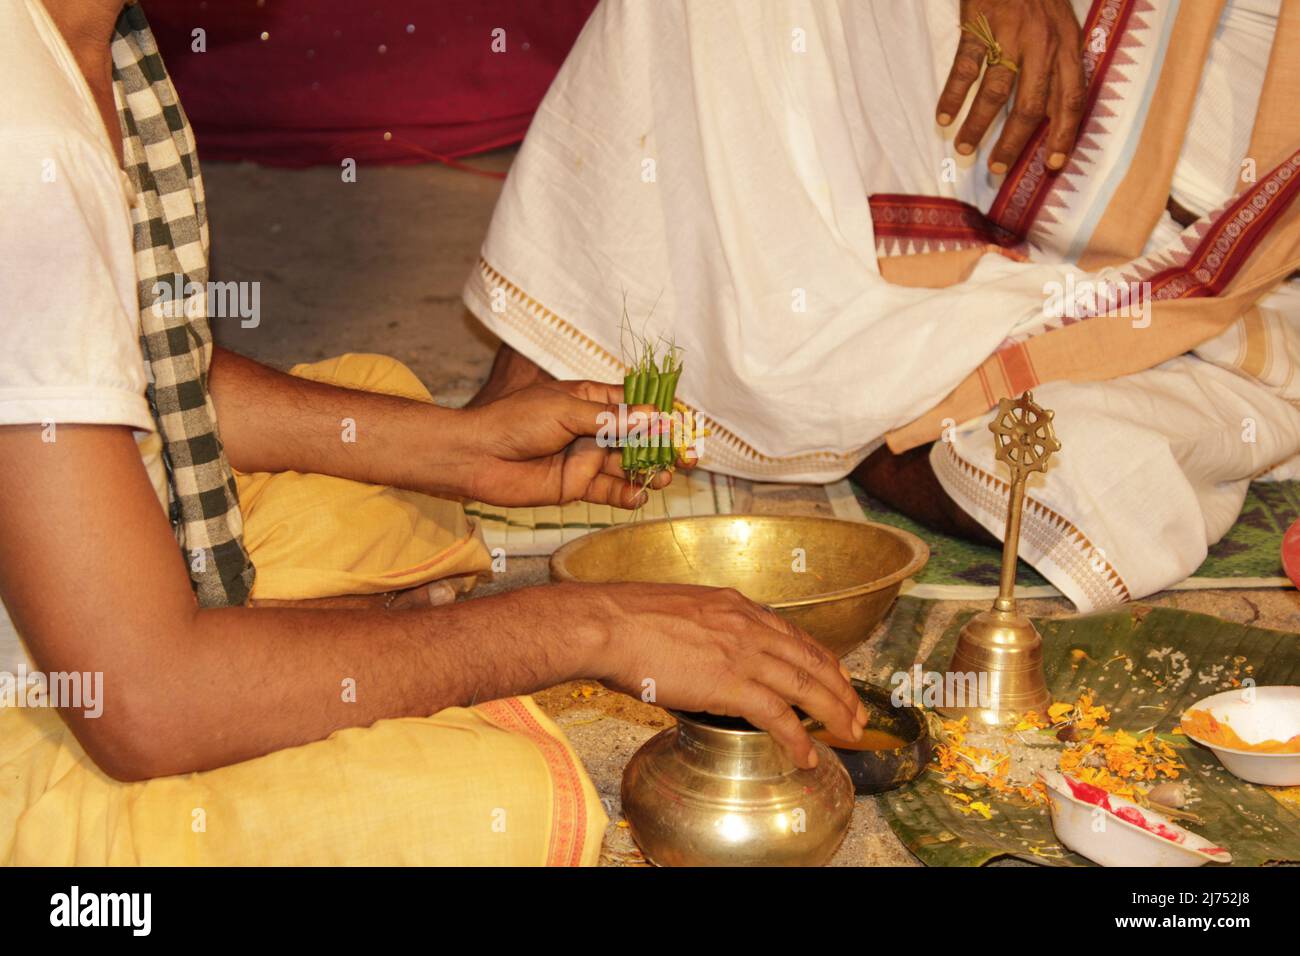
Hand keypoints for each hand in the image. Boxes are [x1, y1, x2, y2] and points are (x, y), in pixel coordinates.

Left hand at [455, 380, 675, 507]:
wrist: (478, 456)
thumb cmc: (515, 421)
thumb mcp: (565, 409)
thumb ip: (609, 418)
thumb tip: (651, 416)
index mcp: (590, 400)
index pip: (634, 404)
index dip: (659, 414)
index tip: (682, 424)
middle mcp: (592, 429)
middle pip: (637, 438)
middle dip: (662, 448)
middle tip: (687, 458)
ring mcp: (585, 459)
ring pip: (627, 466)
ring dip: (648, 472)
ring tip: (664, 478)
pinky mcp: (576, 486)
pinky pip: (608, 492)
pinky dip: (625, 495)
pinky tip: (638, 496)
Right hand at [581, 582, 867, 768]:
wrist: (609, 624)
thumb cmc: (627, 619)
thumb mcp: (678, 610)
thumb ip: (702, 627)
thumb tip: (702, 648)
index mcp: (735, 607)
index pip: (793, 634)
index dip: (820, 658)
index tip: (835, 675)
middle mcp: (747, 625)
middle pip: (810, 659)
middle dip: (839, 688)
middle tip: (857, 712)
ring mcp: (742, 653)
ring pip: (804, 685)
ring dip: (833, 711)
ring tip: (849, 732)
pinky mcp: (730, 683)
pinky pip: (777, 715)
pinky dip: (796, 736)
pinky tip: (806, 753)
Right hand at [936, 0, 1084, 173]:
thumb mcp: (1061, 25)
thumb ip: (1058, 65)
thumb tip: (1051, 112)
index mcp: (1067, 46)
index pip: (1070, 99)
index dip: (1062, 134)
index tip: (1052, 164)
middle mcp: (1042, 44)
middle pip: (1030, 105)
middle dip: (1013, 143)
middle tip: (997, 169)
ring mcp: (1009, 35)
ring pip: (995, 93)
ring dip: (978, 126)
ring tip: (964, 150)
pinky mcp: (979, 25)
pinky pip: (965, 69)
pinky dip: (952, 97)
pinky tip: (943, 118)